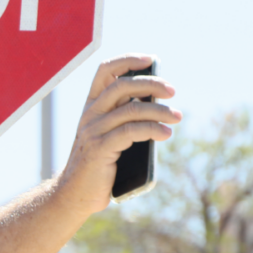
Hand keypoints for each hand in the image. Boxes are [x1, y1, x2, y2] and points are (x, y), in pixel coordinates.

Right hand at [56, 54, 180, 215]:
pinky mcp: (99, 149)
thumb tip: (159, 102)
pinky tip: (166, 134)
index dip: (127, 61)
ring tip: (177, 117)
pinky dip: (153, 130)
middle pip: (122, 85)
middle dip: (151, 84)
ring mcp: (93, 130)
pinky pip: (130, 132)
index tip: (150, 59)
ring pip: (131, 109)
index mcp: (92, 105)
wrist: (75, 193)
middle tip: (172, 92)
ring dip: (159, 111)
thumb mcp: (111, 134)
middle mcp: (90, 114)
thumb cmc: (100, 163)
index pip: (105, 71)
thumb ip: (126, 117)